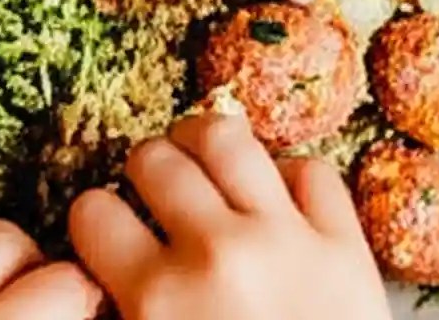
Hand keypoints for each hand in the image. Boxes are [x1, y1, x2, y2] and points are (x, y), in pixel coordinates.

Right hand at [69, 114, 391, 319]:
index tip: (105, 233)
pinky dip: (289, 176)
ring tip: (200, 162)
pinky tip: (275, 199)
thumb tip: (101, 278)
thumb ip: (126, 317)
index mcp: (158, 298)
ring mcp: (288, 238)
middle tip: (151, 195)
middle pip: (154, 159)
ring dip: (202, 144)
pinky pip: (311, 171)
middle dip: (140, 171)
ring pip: (228, 137)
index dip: (92, 220)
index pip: (92, 213)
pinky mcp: (346, 242)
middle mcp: (218, 252)